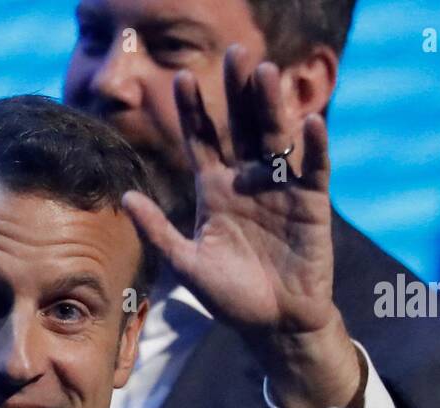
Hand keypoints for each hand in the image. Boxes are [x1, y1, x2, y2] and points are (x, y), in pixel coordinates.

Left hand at [122, 45, 360, 407]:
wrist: (273, 324)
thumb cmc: (229, 296)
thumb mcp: (187, 264)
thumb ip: (158, 231)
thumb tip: (125, 197)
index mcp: (215, 190)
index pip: (202, 141)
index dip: (192, 111)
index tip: (180, 77)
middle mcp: (248, 180)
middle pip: (241, 127)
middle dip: (236, 91)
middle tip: (234, 51)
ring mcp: (281, 188)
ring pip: (276, 138)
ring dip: (272, 106)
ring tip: (265, 73)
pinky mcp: (312, 204)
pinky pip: (314, 169)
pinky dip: (314, 147)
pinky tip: (311, 123)